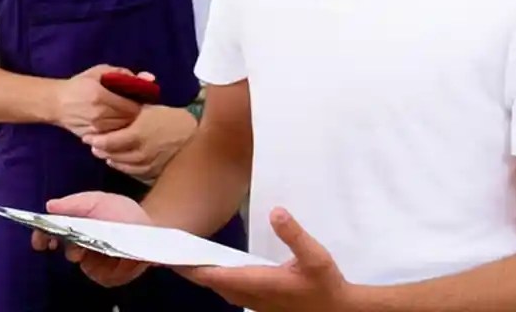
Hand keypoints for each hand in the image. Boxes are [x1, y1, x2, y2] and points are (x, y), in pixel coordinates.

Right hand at [31, 192, 153, 287]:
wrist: (153, 232)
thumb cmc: (125, 214)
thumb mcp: (100, 201)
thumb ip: (75, 203)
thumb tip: (49, 206)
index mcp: (76, 224)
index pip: (51, 229)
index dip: (42, 233)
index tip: (39, 238)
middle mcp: (81, 243)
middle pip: (62, 247)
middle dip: (62, 245)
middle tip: (64, 245)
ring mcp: (93, 262)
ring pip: (79, 262)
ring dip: (88, 254)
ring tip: (101, 246)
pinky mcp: (106, 277)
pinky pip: (98, 275)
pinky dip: (107, 267)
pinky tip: (117, 257)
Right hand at [54, 66, 144, 137]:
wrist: (56, 103)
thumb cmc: (80, 84)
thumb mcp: (100, 72)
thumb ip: (124, 74)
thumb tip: (150, 79)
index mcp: (101, 96)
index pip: (133, 107)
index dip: (140, 105)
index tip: (139, 101)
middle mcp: (99, 115)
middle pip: (130, 121)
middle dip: (136, 117)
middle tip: (134, 110)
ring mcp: (95, 129)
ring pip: (123, 132)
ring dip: (127, 126)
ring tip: (125, 118)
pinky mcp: (92, 138)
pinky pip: (113, 139)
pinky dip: (117, 134)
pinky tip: (116, 127)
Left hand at [84, 104, 196, 180]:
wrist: (193, 135)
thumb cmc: (170, 118)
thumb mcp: (148, 109)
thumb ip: (129, 108)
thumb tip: (111, 104)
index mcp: (137, 133)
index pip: (108, 141)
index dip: (95, 140)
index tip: (87, 137)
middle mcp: (140, 152)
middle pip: (112, 155)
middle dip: (100, 150)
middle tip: (92, 145)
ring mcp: (146, 164)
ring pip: (120, 165)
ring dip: (109, 158)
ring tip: (102, 153)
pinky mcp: (152, 172)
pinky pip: (131, 172)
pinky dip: (121, 166)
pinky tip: (116, 161)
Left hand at [178, 208, 350, 311]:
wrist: (341, 311)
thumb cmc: (327, 284)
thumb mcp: (315, 255)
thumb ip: (294, 234)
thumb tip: (276, 212)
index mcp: (261, 283)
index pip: (218, 277)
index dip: (195, 268)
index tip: (174, 258)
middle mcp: (254, 297)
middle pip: (215, 285)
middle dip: (195, 272)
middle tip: (175, 255)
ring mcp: (258, 305)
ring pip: (224, 292)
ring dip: (208, 278)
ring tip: (192, 261)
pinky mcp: (265, 307)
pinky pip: (235, 295)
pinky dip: (222, 283)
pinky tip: (222, 273)